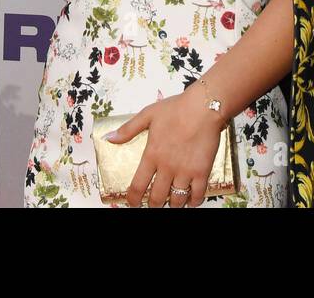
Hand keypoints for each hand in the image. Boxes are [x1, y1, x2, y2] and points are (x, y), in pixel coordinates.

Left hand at [103, 86, 227, 207]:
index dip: (133, 199)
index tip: (133, 203)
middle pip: (157, 198)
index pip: (138, 186)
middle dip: (153, 205)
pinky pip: (197, 194)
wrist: (204, 107)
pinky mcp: (202, 171)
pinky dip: (193, 202)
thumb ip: (128, 129)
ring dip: (173, 205)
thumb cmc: (176, 108)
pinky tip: (191, 201)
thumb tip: (109, 138)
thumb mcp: (148, 114)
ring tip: (172, 204)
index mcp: (152, 155)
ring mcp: (185, 171)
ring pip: (177, 200)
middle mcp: (167, 167)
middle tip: (154, 205)